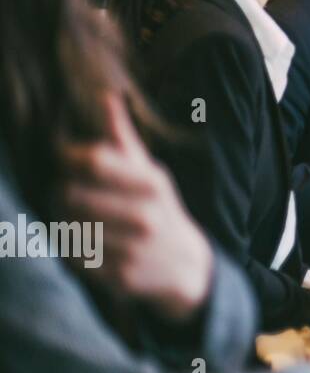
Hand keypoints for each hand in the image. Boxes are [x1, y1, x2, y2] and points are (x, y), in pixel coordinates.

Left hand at [61, 94, 213, 322]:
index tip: (63, 160)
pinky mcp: (121, 276)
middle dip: (59, 193)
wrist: (187, 265)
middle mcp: (145, 214)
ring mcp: (133, 247)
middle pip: (69, 194)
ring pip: (66, 227)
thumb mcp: (148, 171)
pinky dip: (71, 250)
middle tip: (63, 194)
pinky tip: (83, 244)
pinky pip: (73, 257)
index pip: (93, 160)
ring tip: (73, 219)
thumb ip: (120, 137)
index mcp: (152, 182)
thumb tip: (104, 95)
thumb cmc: (158, 209)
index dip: (67, 157)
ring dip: (62, 223)